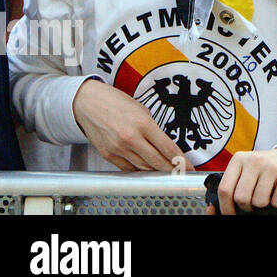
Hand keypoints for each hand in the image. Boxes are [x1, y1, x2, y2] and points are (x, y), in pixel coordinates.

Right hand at [72, 79, 192, 172]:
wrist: (88, 103)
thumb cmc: (116, 103)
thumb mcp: (142, 110)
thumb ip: (153, 129)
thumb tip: (164, 146)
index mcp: (143, 124)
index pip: (167, 147)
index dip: (180, 160)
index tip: (188, 166)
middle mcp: (130, 138)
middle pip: (156, 161)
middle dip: (171, 170)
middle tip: (180, 173)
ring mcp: (118, 148)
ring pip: (143, 168)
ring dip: (156, 172)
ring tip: (166, 172)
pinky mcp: (108, 155)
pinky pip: (128, 168)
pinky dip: (139, 170)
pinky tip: (147, 169)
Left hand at [216, 144, 276, 214]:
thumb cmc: (267, 166)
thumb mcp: (248, 168)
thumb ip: (234, 182)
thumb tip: (215, 208)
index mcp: (240, 159)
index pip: (225, 189)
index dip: (226, 207)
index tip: (231, 213)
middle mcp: (255, 160)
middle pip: (241, 198)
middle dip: (247, 206)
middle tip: (254, 203)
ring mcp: (272, 167)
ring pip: (259, 202)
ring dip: (264, 204)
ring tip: (268, 195)